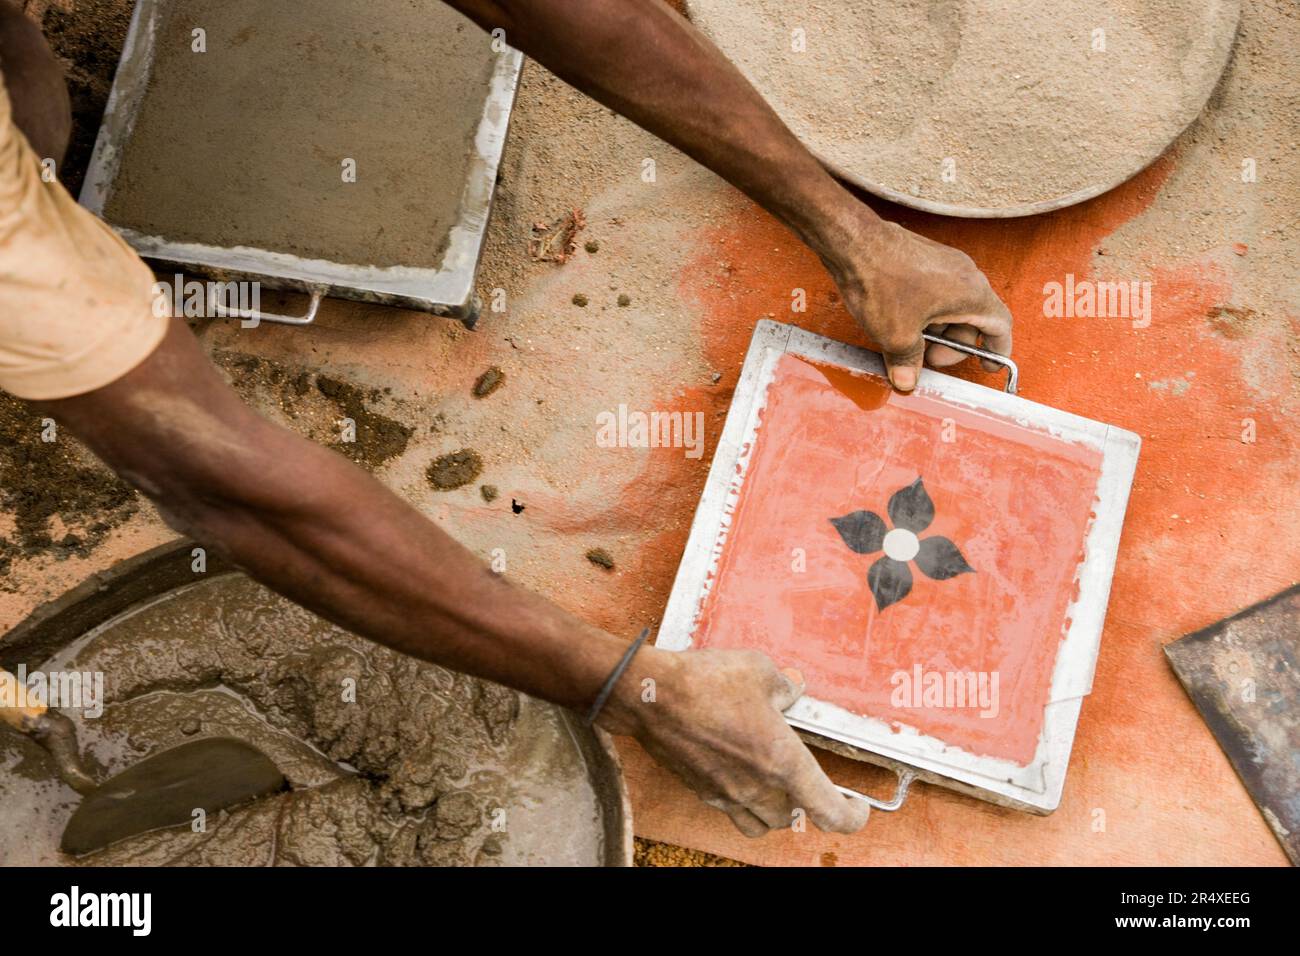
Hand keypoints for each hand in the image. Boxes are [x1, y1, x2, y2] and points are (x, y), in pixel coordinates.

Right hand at [600, 646, 868, 836]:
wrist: (649, 696)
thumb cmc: (705, 682)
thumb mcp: (759, 670)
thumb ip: (785, 685)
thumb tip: (793, 689)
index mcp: (783, 762)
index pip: (830, 812)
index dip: (852, 817)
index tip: (858, 807)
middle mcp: (757, 788)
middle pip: (794, 820)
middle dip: (807, 805)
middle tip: (810, 782)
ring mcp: (725, 794)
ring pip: (761, 823)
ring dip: (775, 810)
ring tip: (775, 783)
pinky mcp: (700, 789)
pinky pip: (730, 809)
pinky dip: (742, 799)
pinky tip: (737, 768)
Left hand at [823, 212, 1012, 391]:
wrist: (855, 242)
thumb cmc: (882, 281)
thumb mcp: (897, 334)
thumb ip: (907, 361)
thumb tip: (906, 380)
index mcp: (971, 294)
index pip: (1000, 326)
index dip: (997, 350)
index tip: (988, 366)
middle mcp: (965, 275)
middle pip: (974, 319)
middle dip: (953, 345)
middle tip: (927, 359)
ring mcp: (946, 263)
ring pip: (952, 306)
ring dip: (938, 330)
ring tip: (910, 343)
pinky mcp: (926, 258)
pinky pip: (937, 291)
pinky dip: (927, 312)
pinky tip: (901, 322)